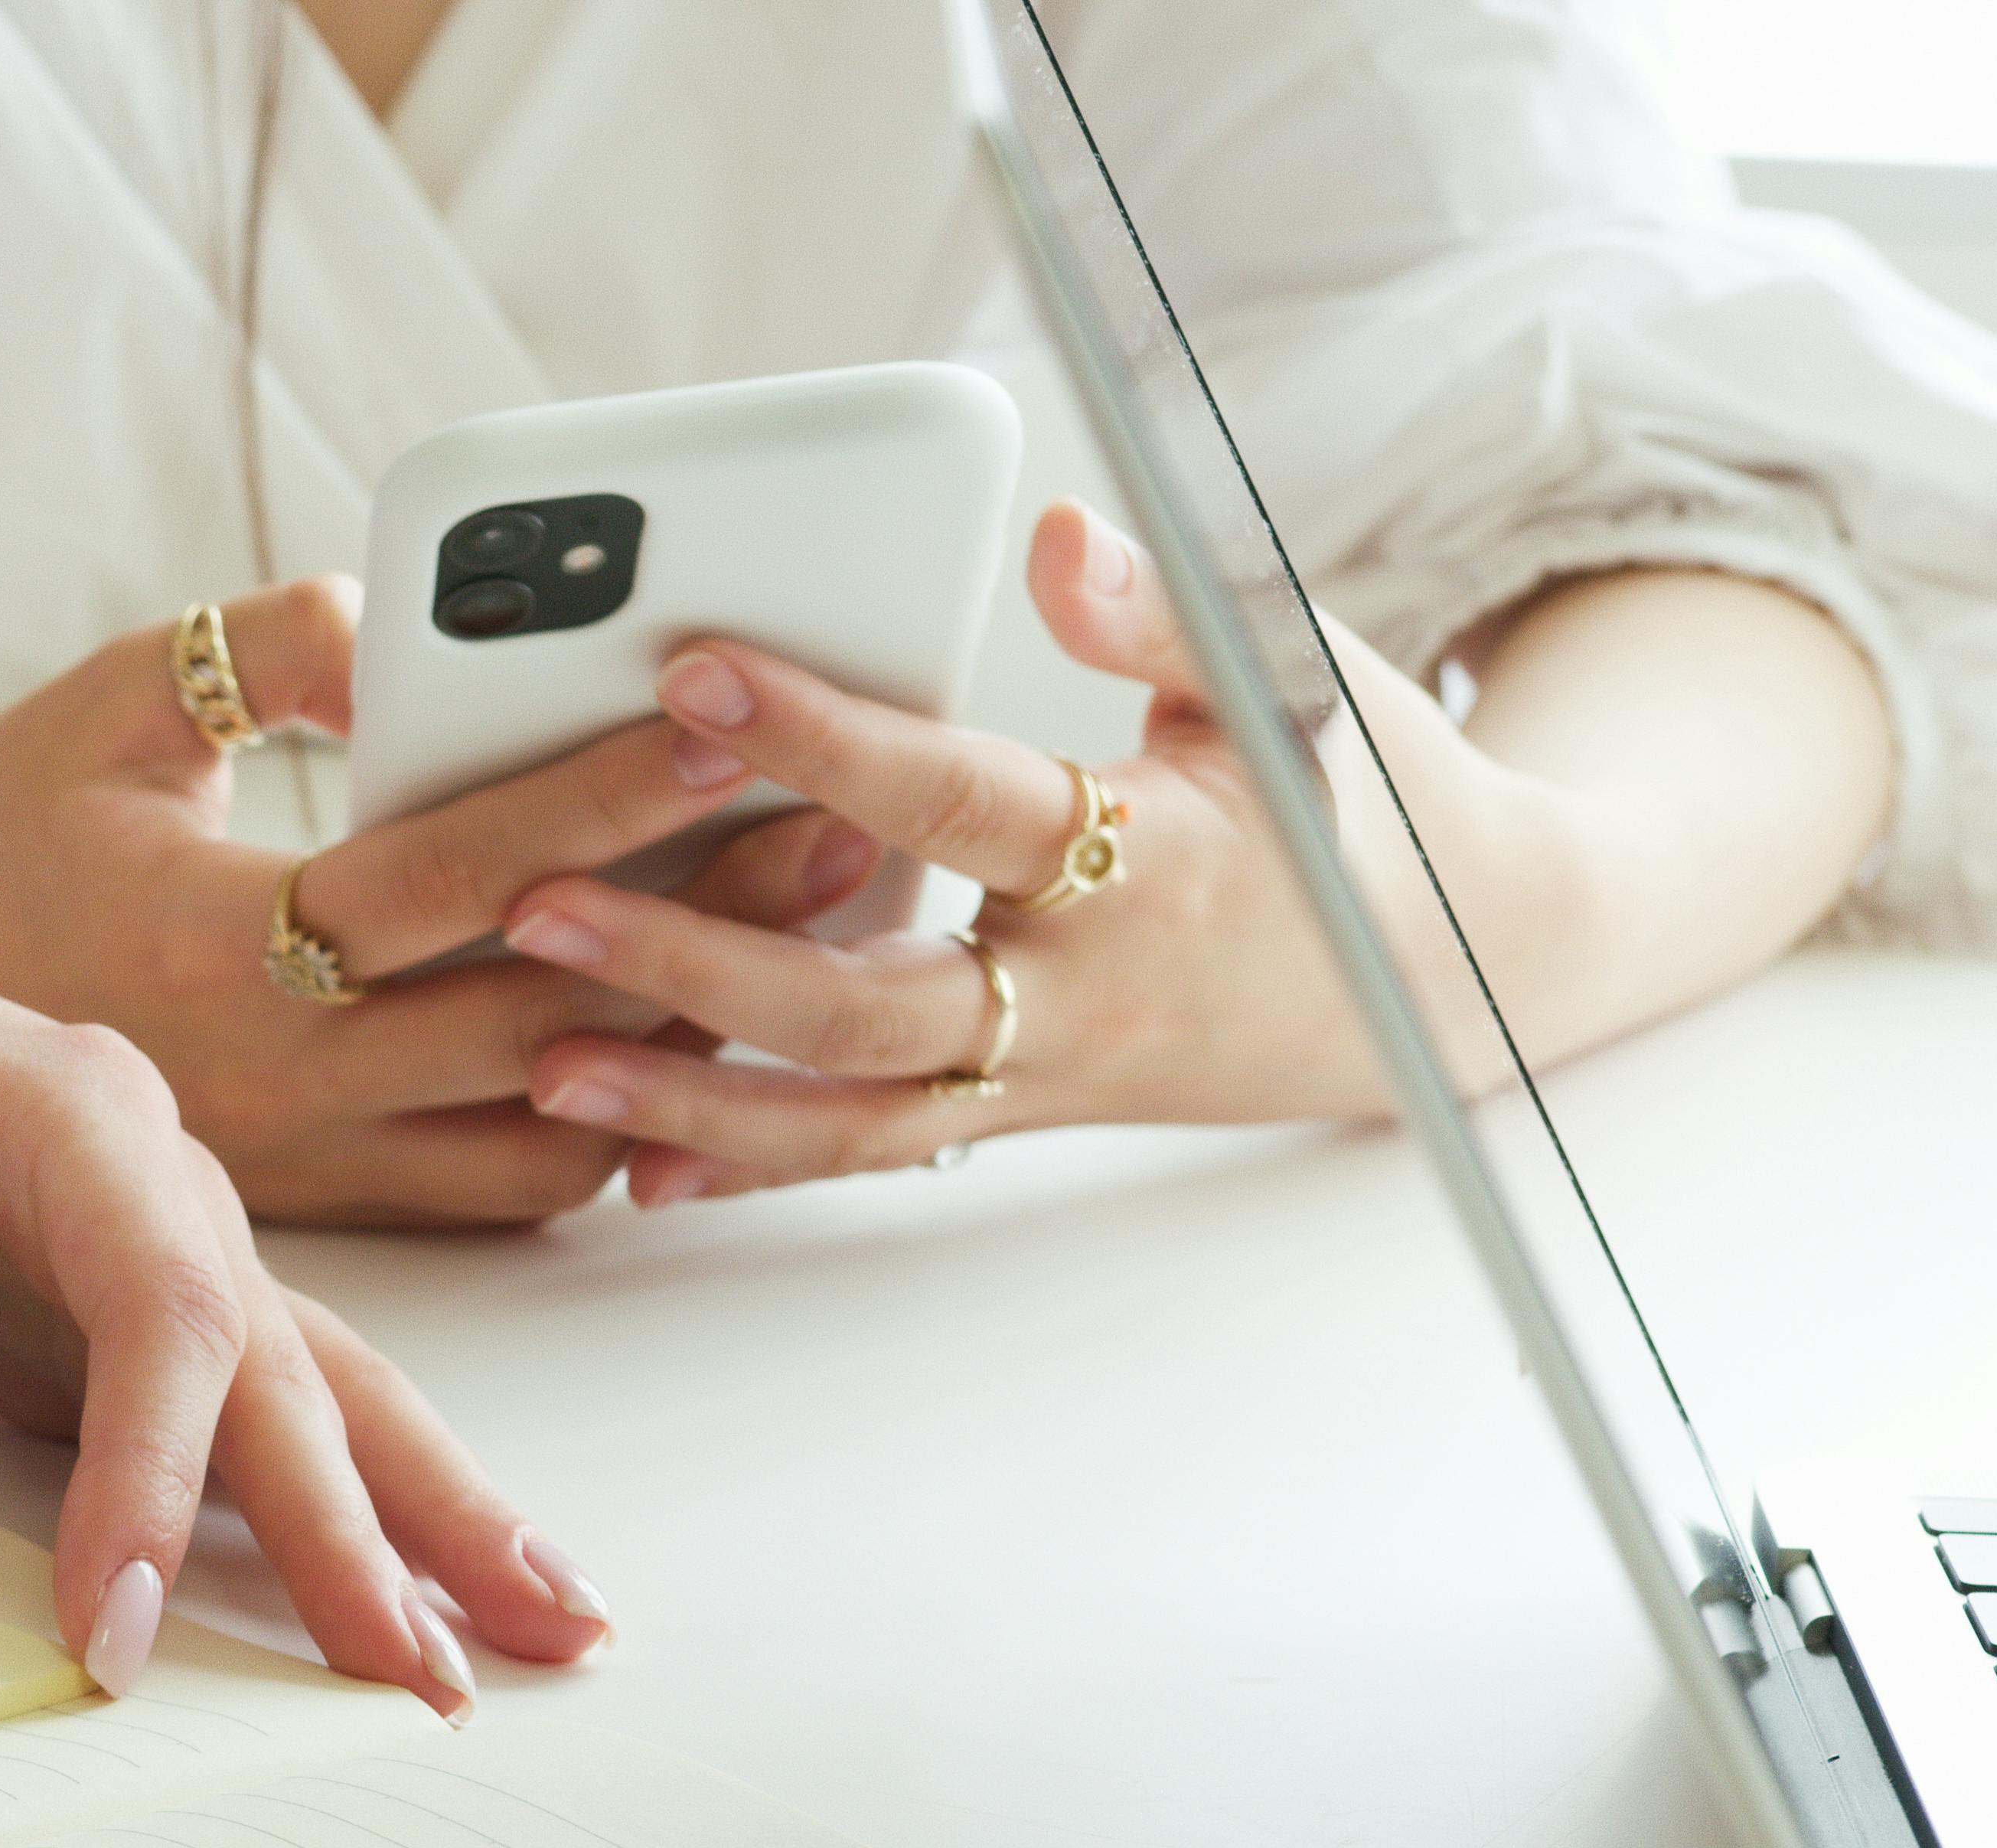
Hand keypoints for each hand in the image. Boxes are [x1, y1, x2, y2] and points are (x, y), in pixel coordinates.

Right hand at [0, 578, 787, 1224]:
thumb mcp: (106, 706)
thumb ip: (263, 645)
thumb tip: (394, 610)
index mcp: (212, 942)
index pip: (454, 870)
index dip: (603, 789)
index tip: (731, 711)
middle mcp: (271, 1077)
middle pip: (550, 1012)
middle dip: (717, 921)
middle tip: (854, 832)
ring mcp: (303, 1160)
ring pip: (554, 1129)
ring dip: (694, 1043)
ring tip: (810, 945)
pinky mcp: (320, 1204)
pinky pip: (506, 1190)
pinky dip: (613, 1125)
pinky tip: (692, 1050)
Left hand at [0, 801, 616, 1709]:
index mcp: (67, 1106)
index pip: (158, 1313)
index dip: (153, 1481)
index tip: (116, 1630)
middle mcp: (149, 1168)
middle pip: (281, 1360)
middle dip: (368, 1526)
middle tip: (429, 1682)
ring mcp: (155, 1233)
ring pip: (315, 1381)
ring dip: (424, 1511)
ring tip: (548, 1628)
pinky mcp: (122, 1303)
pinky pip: (255, 1407)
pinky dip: (350, 1495)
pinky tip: (428, 1584)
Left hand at [493, 501, 1557, 1200]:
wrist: (1457, 979)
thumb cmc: (1362, 804)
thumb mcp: (1288, 683)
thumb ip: (1161, 613)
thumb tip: (1056, 534)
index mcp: (1149, 862)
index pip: (958, 797)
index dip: (824, 741)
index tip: (693, 673)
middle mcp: (1084, 991)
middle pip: (863, 1001)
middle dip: (692, 963)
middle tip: (539, 906)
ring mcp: (1046, 1072)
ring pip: (847, 1112)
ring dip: (689, 1095)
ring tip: (542, 1066)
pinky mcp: (1020, 1113)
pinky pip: (871, 1153)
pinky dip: (749, 1161)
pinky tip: (624, 1165)